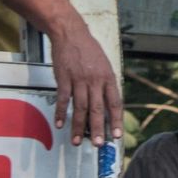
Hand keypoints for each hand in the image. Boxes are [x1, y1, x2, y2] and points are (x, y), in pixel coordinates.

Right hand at [51, 21, 122, 146]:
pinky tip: (60, 124)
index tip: (116, 135)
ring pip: (81, 107)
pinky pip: (63, 99)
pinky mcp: (64, 78)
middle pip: (98, 108)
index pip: (115, 102)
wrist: (71, 33)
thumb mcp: (104, 64)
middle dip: (98, 129)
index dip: (116, 120)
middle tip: (98, 144)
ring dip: (79, 126)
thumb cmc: (89, 49)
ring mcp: (79, 79)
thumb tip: (109, 104)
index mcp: (108, 77)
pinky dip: (61, 113)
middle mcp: (95, 80)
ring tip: (78, 141)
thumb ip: (106, 83)